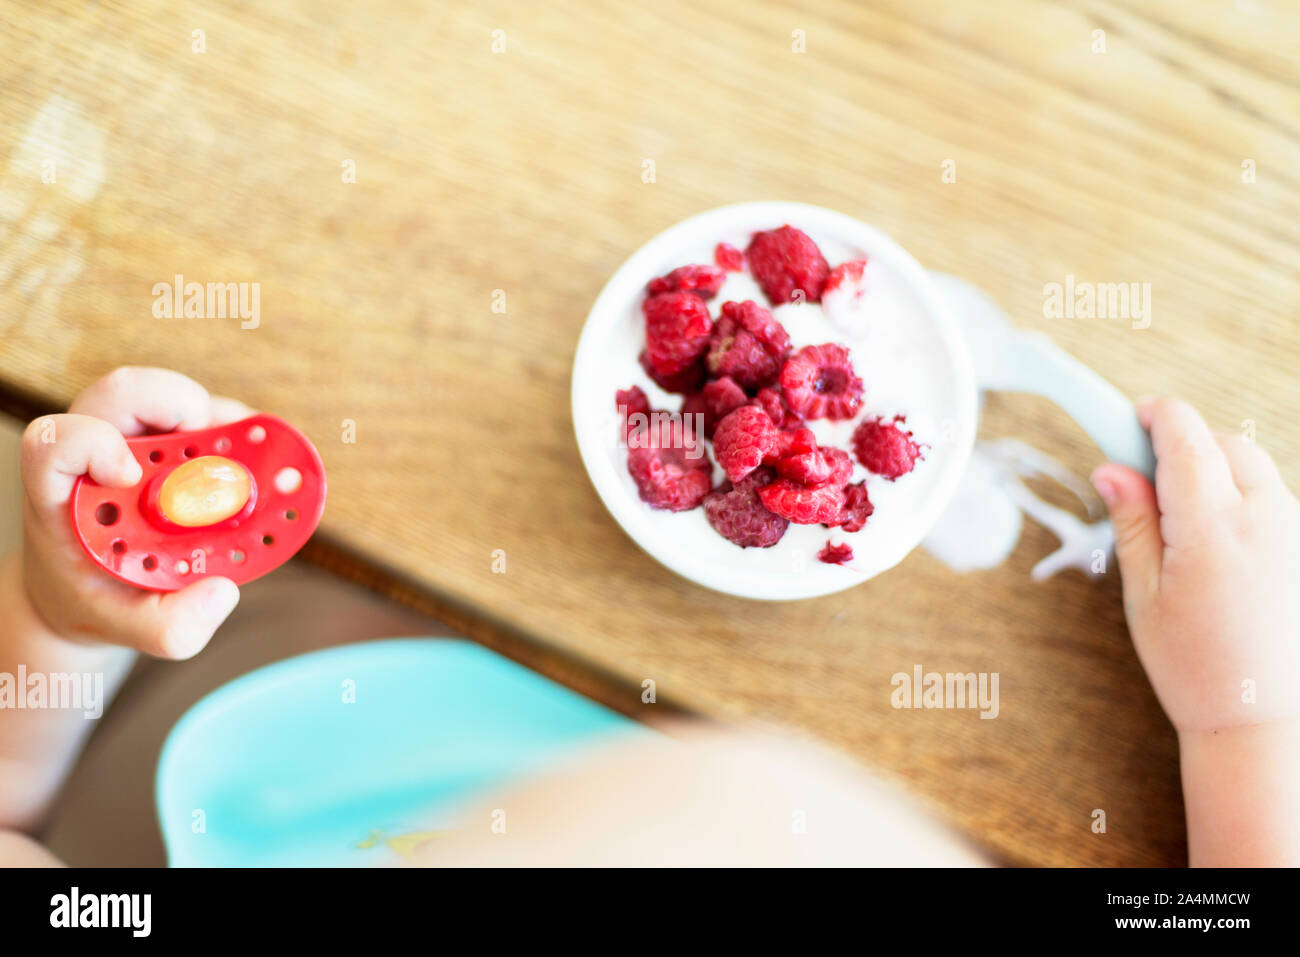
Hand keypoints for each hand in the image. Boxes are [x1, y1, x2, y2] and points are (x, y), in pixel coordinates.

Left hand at [20, 367, 251, 658]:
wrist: (91, 590)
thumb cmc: (101, 600)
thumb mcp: (130, 627)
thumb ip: (172, 625)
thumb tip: (223, 592)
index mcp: (62, 492)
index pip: (57, 440)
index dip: (93, 443)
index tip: (129, 477)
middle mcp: (96, 452)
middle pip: (124, 393)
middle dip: (180, 408)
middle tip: (220, 454)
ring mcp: (133, 439)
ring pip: (169, 396)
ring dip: (220, 424)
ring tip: (251, 469)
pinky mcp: (168, 439)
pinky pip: (207, 416)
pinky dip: (239, 436)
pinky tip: (255, 472)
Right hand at [1091, 397, 1299, 734]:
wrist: (1264, 719)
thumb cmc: (1196, 666)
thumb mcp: (1144, 593)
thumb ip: (1132, 521)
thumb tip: (1112, 470)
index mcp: (1212, 527)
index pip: (1184, 434)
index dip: (1153, 415)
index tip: (1129, 416)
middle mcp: (1265, 518)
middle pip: (1222, 443)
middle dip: (1183, 445)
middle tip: (1146, 481)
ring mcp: (1295, 531)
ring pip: (1253, 467)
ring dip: (1216, 471)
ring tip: (1185, 525)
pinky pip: (1274, 497)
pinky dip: (1243, 498)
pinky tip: (1220, 546)